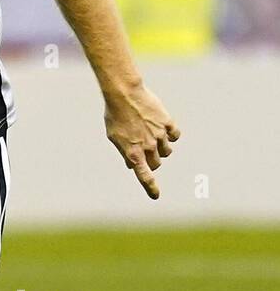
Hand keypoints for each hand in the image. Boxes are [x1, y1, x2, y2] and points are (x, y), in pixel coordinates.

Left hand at [104, 84, 180, 199]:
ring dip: (161, 149)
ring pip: (167, 152)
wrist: (124, 94)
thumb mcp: (114, 137)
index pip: (144, 176)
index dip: (150, 187)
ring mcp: (159, 135)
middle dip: (151, 161)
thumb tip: (133, 166)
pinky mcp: (167, 123)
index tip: (156, 196)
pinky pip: (175, 136)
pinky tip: (164, 130)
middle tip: (145, 150)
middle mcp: (148, 147)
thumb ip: (125, 152)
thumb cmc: (115, 115)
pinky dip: (171, 136)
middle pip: (157, 163)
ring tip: (152, 137)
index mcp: (133, 152)